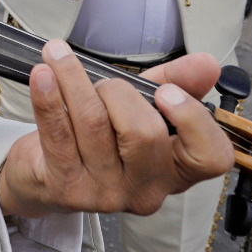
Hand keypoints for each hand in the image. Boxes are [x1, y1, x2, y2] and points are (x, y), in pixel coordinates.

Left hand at [0, 43, 231, 218]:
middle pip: (143, 133)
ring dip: (74, 79)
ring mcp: (105, 192)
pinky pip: (57, 133)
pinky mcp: (65, 187)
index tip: (166, 92)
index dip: (192, 120)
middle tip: (102, 84)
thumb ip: (178, 82)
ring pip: (94, 124)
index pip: (209, 156)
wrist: (46, 175)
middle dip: (118, 92)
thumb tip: (208, 63)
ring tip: (59, 59)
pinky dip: (48, 98)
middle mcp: (145, 188)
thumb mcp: (144, 107)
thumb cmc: (103, 136)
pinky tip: (42, 74)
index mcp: (175, 170)